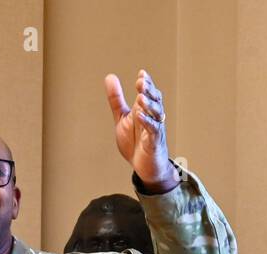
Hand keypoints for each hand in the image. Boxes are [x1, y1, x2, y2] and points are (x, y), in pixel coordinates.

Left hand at [104, 69, 177, 192]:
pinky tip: (139, 116)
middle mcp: (152, 117)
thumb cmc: (135, 141)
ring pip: (156, 113)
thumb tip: (110, 77)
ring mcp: (155, 129)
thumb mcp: (122, 117)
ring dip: (149, 105)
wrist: (143, 166)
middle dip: (149, 91)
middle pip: (155, 100)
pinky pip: (153, 130)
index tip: (141, 73)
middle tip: (141, 82)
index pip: (149, 93)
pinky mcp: (154, 142)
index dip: (147, 83)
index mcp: (145, 110)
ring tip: (140, 97)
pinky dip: (147, 122)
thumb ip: (117, 99)